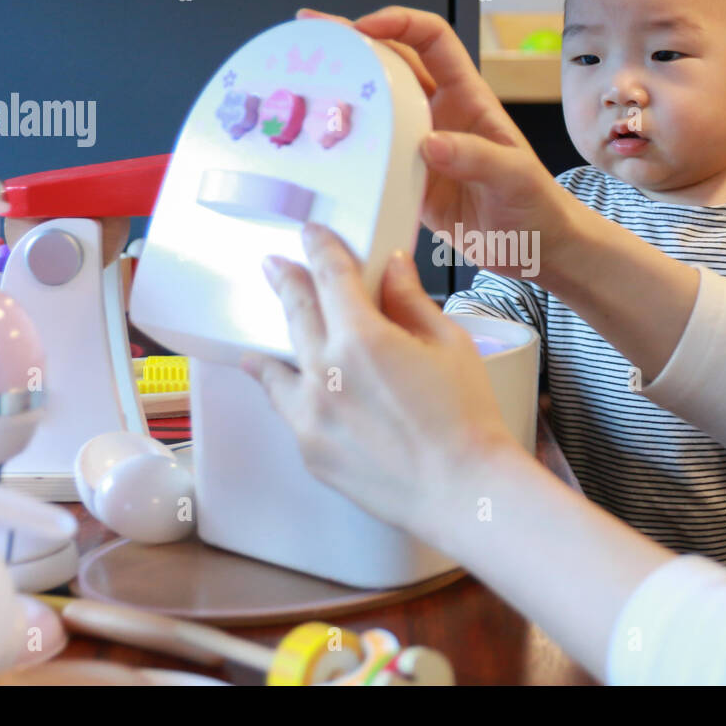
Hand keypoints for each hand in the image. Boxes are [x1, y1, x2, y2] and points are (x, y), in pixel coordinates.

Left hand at [239, 223, 523, 543]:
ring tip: (258, 337)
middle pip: (297, 312)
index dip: (319, 248)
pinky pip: (285, 407)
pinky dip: (278, 388)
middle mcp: (324, 372)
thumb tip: (392, 268)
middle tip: (274, 265)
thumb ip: (411, 301)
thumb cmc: (467, 420)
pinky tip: (274, 382)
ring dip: (272, 340)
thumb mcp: (449, 344)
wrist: (463, 490)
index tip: (312, 235)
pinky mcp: (310, 449)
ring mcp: (310, 414)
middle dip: (286, 281)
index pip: (331, 275)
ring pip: (279, 363)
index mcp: (362, 338)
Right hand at [296, 5, 584, 280]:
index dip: (398, 23)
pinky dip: (347, 151)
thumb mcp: (515, 177)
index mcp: (468, 98)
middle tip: (309, 34)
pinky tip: (318, 146)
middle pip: (390, 64)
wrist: (537, 251)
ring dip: (341, 93)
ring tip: (300, 82)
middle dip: (351, 43)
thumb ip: (477, 157)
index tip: (363, 29)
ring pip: (375, 108)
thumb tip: (430, 143)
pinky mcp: (409, 182)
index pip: (431, 39)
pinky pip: (373, 158)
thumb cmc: (538, 206)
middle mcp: (439, 115)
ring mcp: (421, 147)